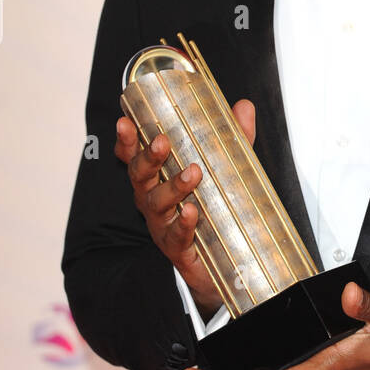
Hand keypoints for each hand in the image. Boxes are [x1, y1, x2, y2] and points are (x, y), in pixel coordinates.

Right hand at [115, 99, 255, 320]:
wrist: (225, 263)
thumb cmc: (217, 209)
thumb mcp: (227, 168)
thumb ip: (234, 139)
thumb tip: (243, 106)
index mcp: (158, 178)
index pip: (134, 156)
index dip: (127, 141)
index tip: (125, 121)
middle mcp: (152, 200)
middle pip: (139, 176)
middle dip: (147, 158)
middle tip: (162, 142)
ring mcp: (161, 225)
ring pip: (156, 204)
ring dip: (173, 187)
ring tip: (193, 173)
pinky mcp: (176, 249)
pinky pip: (175, 236)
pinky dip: (183, 224)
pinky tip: (192, 213)